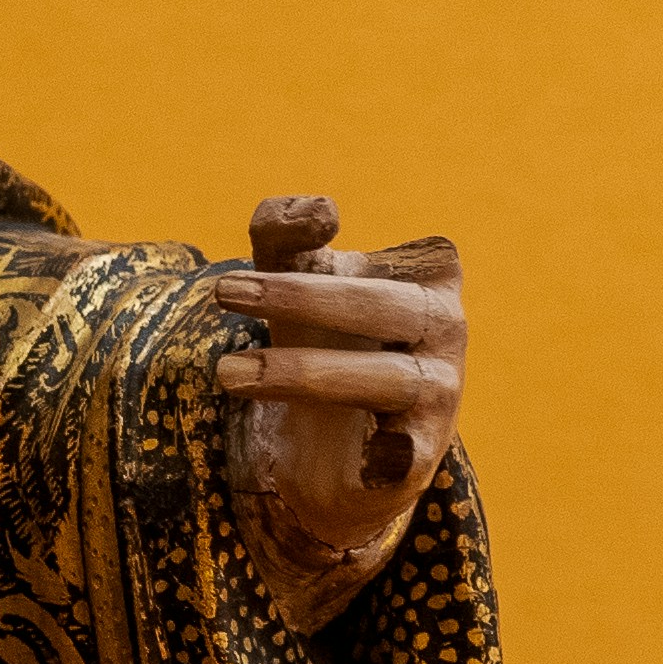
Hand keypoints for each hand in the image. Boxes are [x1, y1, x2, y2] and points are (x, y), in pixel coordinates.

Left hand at [207, 195, 468, 630]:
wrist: (342, 454)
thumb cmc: (322, 344)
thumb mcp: (295, 286)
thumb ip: (285, 236)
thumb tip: (319, 208)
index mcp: (422, 275)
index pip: (370, 254)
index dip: (306, 241)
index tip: (271, 235)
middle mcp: (442, 327)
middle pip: (379, 306)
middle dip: (300, 297)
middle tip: (220, 290)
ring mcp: (439, 391)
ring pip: (385, 379)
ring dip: (304, 372)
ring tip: (227, 373)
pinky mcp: (419, 455)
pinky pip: (409, 452)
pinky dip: (392, 453)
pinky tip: (373, 456)